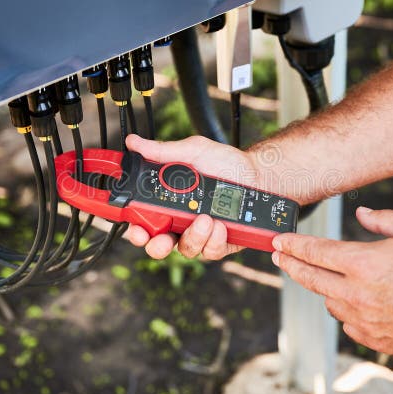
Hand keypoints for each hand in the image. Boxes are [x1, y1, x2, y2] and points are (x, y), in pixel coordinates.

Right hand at [124, 134, 256, 259]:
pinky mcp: (220, 243)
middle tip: (164, 239)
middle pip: (159, 245)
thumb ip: (162, 151)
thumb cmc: (224, 163)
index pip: (144, 222)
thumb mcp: (192, 151)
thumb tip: (134, 142)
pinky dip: (214, 240)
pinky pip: (211, 251)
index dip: (137, 230)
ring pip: (186, 249)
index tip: (138, 229)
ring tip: (206, 218)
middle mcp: (180, 221)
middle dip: (157, 247)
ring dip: (194, 237)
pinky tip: (220, 225)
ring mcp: (200, 234)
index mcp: (167, 202)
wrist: (258, 173)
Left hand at [272, 207, 392, 357]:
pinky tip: (355, 302)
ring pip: (329, 301)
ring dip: (325, 288)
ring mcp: (361, 320)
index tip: (278, 241)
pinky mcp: (372, 339)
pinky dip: (347, 310)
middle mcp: (355, 293)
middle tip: (280, 257)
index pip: (315, 251)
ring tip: (327, 278)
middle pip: (310, 278)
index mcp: (363, 263)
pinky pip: (347, 323)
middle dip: (290, 265)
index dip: (293, 244)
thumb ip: (387, 219)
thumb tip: (362, 215)